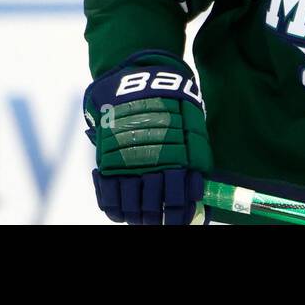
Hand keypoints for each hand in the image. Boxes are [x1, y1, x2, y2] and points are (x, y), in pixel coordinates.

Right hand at [84, 51, 212, 224]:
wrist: (135, 83)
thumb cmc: (169, 104)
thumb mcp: (191, 125)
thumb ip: (194, 157)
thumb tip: (198, 189)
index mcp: (178, 158)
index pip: (180, 200)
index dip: (180, 216)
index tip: (180, 222)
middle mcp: (152, 165)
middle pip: (154, 207)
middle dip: (158, 219)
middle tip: (159, 222)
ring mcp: (127, 165)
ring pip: (131, 207)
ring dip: (137, 217)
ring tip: (141, 220)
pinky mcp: (107, 162)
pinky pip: (108, 197)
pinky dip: (114, 209)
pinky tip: (121, 213)